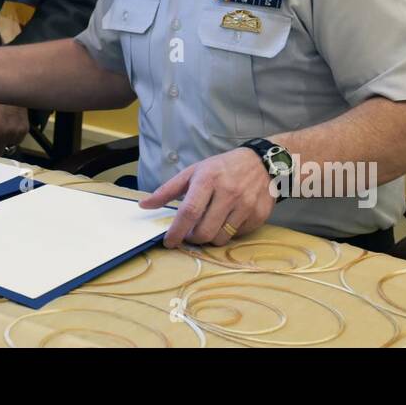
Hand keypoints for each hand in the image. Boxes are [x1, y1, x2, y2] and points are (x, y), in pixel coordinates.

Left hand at [140, 149, 275, 247]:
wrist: (262, 162)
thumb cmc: (222, 167)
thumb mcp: (194, 172)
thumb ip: (168, 190)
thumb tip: (144, 204)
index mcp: (208, 179)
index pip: (189, 211)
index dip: (177, 231)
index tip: (168, 242)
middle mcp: (228, 192)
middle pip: (205, 230)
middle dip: (193, 238)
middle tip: (190, 234)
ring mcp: (246, 204)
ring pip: (221, 237)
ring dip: (210, 237)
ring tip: (209, 225)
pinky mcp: (259, 215)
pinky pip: (238, 235)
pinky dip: (228, 232)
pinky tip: (228, 219)